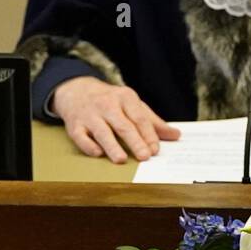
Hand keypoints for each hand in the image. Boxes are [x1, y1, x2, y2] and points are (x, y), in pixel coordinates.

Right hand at [51, 76, 181, 162]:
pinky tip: (98, 153)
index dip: (148, 134)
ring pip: (102, 131)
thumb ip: (153, 122)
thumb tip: (175, 135)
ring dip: (112, 146)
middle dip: (134, 141)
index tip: (155, 149)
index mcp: (125, 98)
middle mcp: (107, 105)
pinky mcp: (74, 125)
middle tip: (144, 156)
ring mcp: (90, 115)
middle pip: (123, 125)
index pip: (139, 117)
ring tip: (121, 159)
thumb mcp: (132, 105)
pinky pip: (80, 136)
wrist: (76, 90)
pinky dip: (88, 145)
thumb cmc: (110, 101)